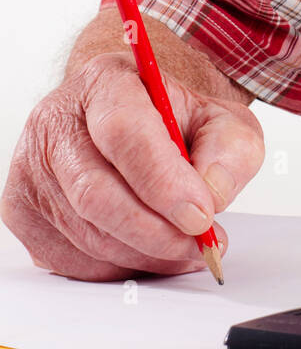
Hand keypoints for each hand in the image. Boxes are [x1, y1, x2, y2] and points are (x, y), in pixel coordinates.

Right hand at [0, 51, 264, 280]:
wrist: (138, 126)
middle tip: (201, 245)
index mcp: (105, 82)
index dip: (163, 182)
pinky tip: (149, 252)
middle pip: (96, 192)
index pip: (123, 132)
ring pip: (85, 233)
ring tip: (185, 249)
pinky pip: (70, 259)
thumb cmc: (176, 124)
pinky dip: (118, 267)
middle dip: (156, 232)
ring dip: (144, 254)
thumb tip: (211, 195)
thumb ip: (229, 152)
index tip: (200, 216)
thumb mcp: (222, 123)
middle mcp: (56, 120)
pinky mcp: (23, 211)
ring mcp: (32, 168)